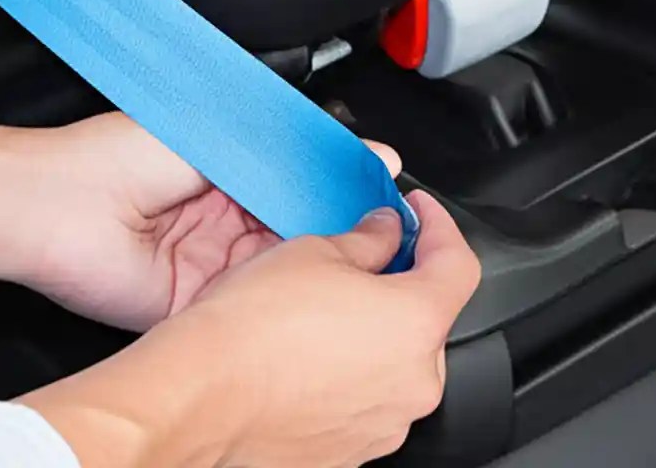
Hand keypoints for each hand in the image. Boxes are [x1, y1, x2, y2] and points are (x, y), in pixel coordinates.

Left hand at [0, 112, 401, 332]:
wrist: (49, 208)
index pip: (300, 182)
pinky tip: (311, 277)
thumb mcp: (213, 134)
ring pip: (283, 267)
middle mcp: (222, 220)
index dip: (339, 185)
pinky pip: (252, 302)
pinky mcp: (200, 305)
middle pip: (298, 228)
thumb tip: (346, 144)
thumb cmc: (109, 157)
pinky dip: (282, 293)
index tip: (382, 185)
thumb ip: (282, 146)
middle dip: (338, 226)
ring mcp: (212, 266)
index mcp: (225, 173)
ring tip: (359, 246)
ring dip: (316, 260)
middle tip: (384, 221)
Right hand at [20, 191, 481, 466]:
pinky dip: (345, 377)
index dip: (439, 226)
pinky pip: (362, 402)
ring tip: (317, 314)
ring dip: (370, 335)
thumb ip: (366, 238)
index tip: (420, 212)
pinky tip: (303, 358)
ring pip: (394, 365)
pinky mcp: (350, 451)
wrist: (197, 398)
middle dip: (399, 285)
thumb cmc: (248, 328)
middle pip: (427, 319)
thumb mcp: (312, 251)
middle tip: (358, 259)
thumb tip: (383, 231)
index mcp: (416, 322)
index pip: (458, 263)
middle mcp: (413, 382)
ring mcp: (384, 423)